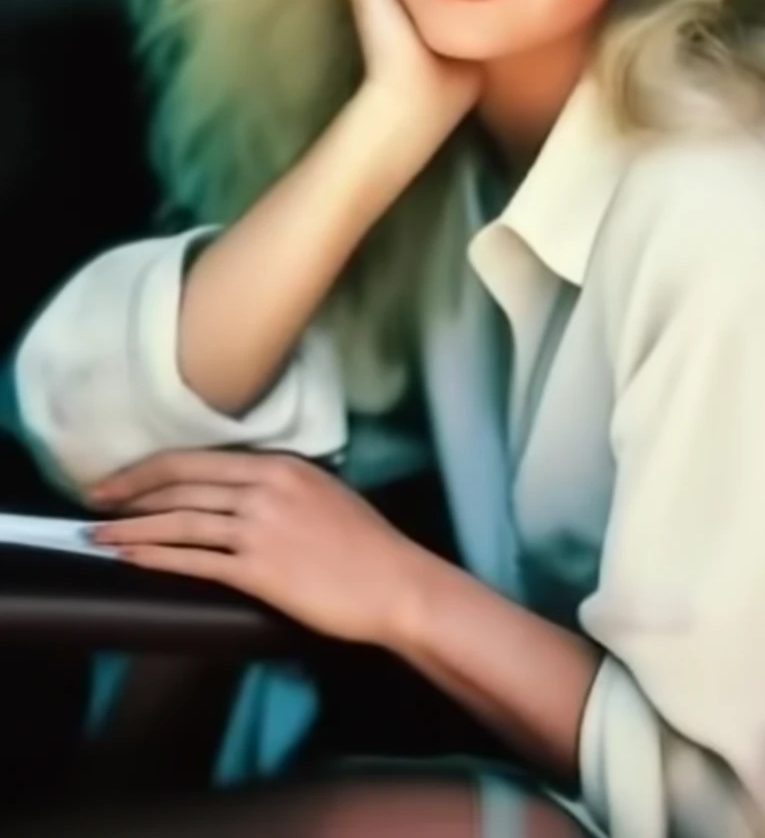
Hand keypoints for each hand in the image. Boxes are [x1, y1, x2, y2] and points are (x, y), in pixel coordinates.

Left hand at [87, 450, 424, 645]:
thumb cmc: (366, 543)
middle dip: (129, 492)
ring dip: (131, 529)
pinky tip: (132, 560)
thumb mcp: (323, 492)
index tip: (120, 478)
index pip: (198, 460)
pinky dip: (156, 559)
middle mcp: (264, 489)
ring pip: (179, 522)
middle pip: (180, 483)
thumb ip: (280, 485)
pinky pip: (194, 561)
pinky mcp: (257, 570)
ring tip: (98, 536)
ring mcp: (258, 529)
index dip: (150, 468)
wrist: (393, 583)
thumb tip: (238, 490)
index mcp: (280, 465)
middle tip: (94, 501)